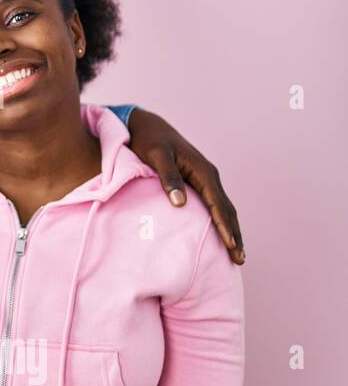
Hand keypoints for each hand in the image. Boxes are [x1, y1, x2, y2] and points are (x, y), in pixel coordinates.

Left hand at [126, 109, 244, 264]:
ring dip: (230, 230)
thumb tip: (180, 203)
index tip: (231, 246)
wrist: (146, 126)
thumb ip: (168, 177)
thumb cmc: (149, 140)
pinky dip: (219, 221)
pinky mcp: (196, 182)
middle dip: (234, 234)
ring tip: (235, 253)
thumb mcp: (156, 156)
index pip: (218, 204)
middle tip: (240, 259)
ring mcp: (204, 179)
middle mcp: (208, 176)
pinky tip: (219, 235)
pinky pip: (213, 205)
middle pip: (226, 209)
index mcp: (202, 171)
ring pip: (222, 208)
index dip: (225, 226)